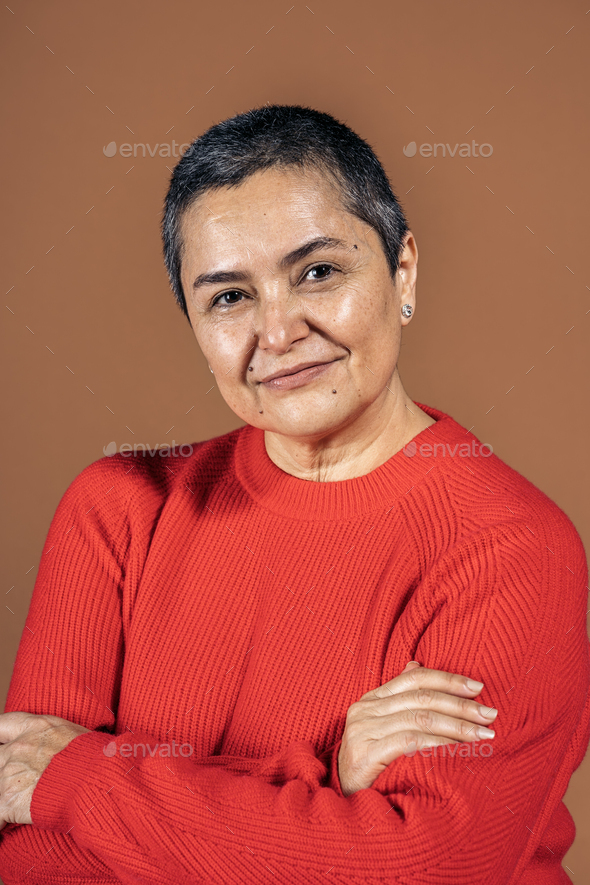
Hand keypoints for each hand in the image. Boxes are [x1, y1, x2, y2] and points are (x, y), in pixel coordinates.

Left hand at [0, 711, 89, 828]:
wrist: (96, 780)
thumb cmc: (95, 757)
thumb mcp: (74, 733)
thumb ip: (55, 737)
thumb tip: (59, 744)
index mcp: (35, 727)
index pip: (2, 724)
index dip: (0, 736)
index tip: (3, 744)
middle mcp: (18, 748)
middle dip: (3, 768)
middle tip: (14, 778)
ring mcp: (10, 774)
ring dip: (5, 794)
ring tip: (17, 802)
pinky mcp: (8, 802)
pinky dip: (1, 820)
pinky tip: (7, 824)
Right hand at [338, 662, 497, 795]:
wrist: (339, 800)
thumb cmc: (368, 764)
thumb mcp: (380, 726)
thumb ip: (399, 698)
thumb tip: (417, 664)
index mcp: (371, 699)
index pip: (414, 678)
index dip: (447, 679)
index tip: (478, 686)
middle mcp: (365, 710)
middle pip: (421, 698)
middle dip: (460, 705)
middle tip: (490, 714)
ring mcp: (363, 731)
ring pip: (419, 718)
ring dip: (457, 726)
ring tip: (483, 734)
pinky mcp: (365, 754)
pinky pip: (410, 741)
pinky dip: (438, 743)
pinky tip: (458, 750)